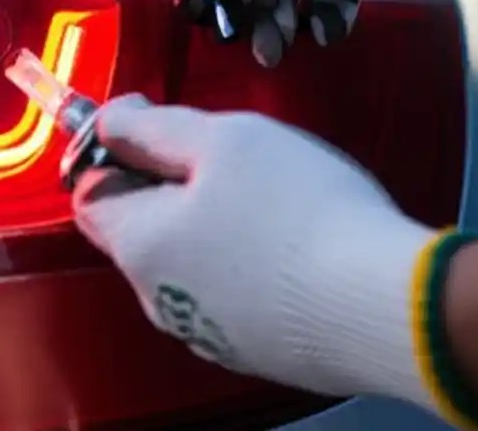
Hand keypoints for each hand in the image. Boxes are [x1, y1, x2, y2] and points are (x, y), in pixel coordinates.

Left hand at [74, 95, 441, 409]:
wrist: (388, 309)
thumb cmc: (296, 210)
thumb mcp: (221, 140)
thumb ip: (153, 129)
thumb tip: (107, 123)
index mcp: (137, 246)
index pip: (89, 196)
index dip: (113, 156)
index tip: (157, 129)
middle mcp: (157, 299)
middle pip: (141, 232)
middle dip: (170, 191)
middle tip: (229, 162)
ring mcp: (207, 334)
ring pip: (189, 267)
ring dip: (212, 230)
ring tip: (271, 202)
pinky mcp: (257, 354)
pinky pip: (234, 299)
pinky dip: (250, 269)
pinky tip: (297, 249)